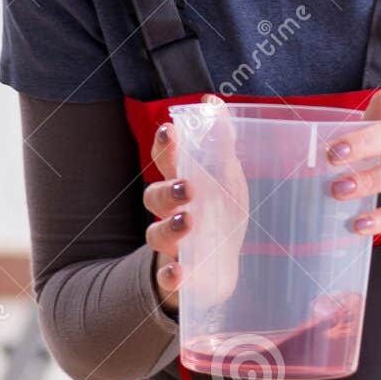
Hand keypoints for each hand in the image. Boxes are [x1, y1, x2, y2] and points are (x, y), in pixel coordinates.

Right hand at [143, 95, 249, 312]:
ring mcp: (171, 244)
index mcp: (181, 183)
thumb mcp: (226, 177)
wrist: (217, 267)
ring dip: (170, 227)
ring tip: (189, 222)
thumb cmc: (218, 213)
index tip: (172, 130)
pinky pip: (167, 277)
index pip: (165, 160)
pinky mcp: (178, 276)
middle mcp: (169, 212)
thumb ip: (220, 142)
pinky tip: (178, 273)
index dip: (166, 145)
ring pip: (156, 234)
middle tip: (188, 187)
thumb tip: (212, 101)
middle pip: (154, 197)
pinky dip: (170, 275)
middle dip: (168, 190)